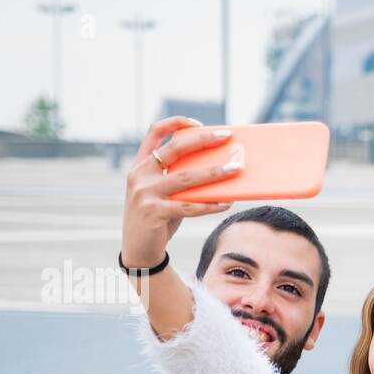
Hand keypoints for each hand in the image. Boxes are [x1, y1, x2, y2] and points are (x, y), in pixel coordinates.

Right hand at [122, 115, 238, 268]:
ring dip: (214, 173)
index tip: (199, 123)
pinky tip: (227, 203)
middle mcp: (140, 174)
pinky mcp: (153, 213)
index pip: (154, 132)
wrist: (138, 250)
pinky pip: (189, 206)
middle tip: (226, 137)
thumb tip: (217, 168)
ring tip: (235, 170)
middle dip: (203, 140)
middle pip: (175, 149)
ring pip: (186, 178)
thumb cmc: (158, 218)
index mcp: (141, 164)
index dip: (176, 123)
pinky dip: (210, 204)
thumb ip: (179, 179)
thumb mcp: (163, 193)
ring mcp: (144, 193)